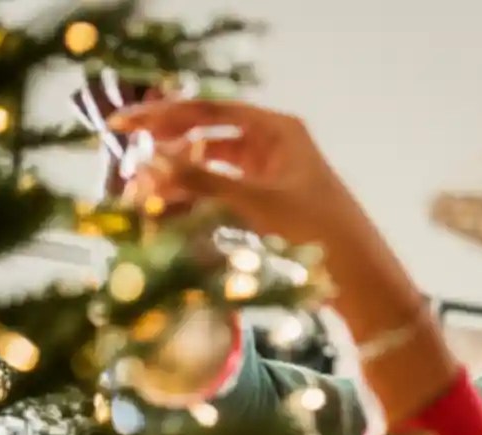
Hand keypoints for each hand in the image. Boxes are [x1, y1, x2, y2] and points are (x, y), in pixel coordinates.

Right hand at [109, 99, 456, 425]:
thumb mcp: (256, 202)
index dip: (163, 116)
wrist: (359, 277)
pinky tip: (167, 213)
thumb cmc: (318, 230)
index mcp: (278, 129)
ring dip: (178, 180)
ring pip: (211, 168)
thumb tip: (150, 164)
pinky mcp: (267, 205)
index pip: (210, 110)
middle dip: (167, 151)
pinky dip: (196, 202)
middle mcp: (273, 145)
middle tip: (128, 166)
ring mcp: (270, 175)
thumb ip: (203, 181)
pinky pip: (222, 194)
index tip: (122, 125)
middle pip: (206, 137)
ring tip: (142, 196)